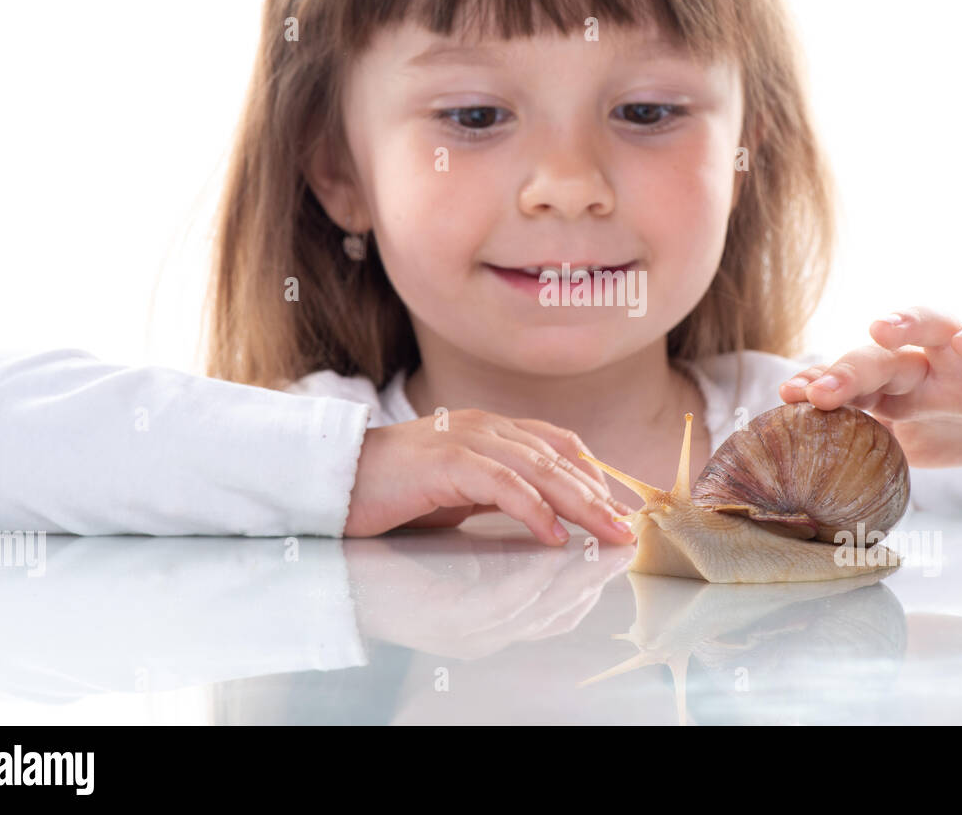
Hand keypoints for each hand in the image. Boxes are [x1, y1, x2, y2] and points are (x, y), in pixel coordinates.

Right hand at [344, 409, 637, 545]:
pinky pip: (501, 484)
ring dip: (580, 504)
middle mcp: (483, 426)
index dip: (594, 476)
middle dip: (599, 496)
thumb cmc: (393, 490)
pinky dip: (532, 508)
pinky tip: (552, 534)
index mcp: (489, 429)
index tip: (620, 510)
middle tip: (627, 530)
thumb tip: (547, 516)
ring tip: (606, 535)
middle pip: (558, 458)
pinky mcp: (444, 461)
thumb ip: (500, 491)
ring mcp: (464, 438)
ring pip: (539, 469)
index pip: (559, 445)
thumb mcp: (459, 490)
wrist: (334, 479)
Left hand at [777, 307, 961, 466]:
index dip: (819, 386)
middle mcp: (921, 364)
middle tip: (818, 390)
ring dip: (907, 323)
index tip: (788, 395)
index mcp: (892, 387)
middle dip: (846, 371)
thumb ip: (870, 445)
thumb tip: (814, 466)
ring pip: (933, 326)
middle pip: (880, 358)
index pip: (849, 383)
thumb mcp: (908, 443)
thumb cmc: (958, 425)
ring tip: (880, 329)